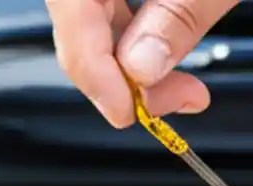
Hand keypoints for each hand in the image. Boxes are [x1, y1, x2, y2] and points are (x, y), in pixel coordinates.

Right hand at [46, 0, 237, 126]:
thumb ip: (177, 17)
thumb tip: (141, 70)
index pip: (69, 6)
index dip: (91, 66)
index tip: (125, 110)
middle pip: (77, 20)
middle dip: (121, 75)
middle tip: (174, 101)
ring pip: (92, 19)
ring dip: (133, 65)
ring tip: (183, 91)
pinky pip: (111, 7)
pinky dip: (138, 39)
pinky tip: (166, 61)